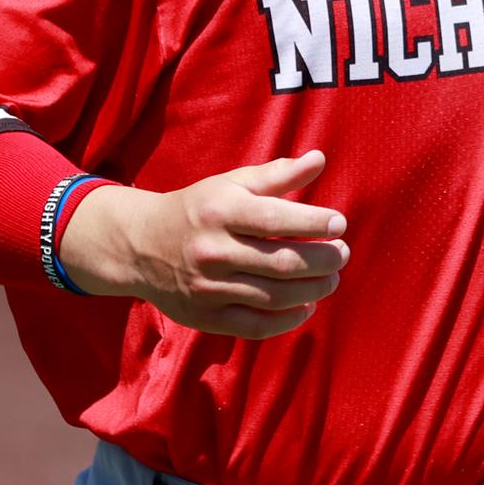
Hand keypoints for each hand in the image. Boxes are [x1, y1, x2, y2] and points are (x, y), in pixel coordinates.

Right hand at [64, 150, 348, 337]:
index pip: (275, 219)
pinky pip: (256, 325)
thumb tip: (320, 159)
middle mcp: (213, 251)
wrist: (141, 245)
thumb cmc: (199, 208)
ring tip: (331, 278)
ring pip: (274, 296)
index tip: (340, 224)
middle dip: (322, 260)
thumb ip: (277, 174)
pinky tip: (307, 305)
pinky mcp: (206, 317)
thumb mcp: (232, 184)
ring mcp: (208, 287)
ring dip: (313, 289)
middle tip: (342, 254)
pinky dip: (288, 320)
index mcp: (220, 211)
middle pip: (281, 262)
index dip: (314, 222)